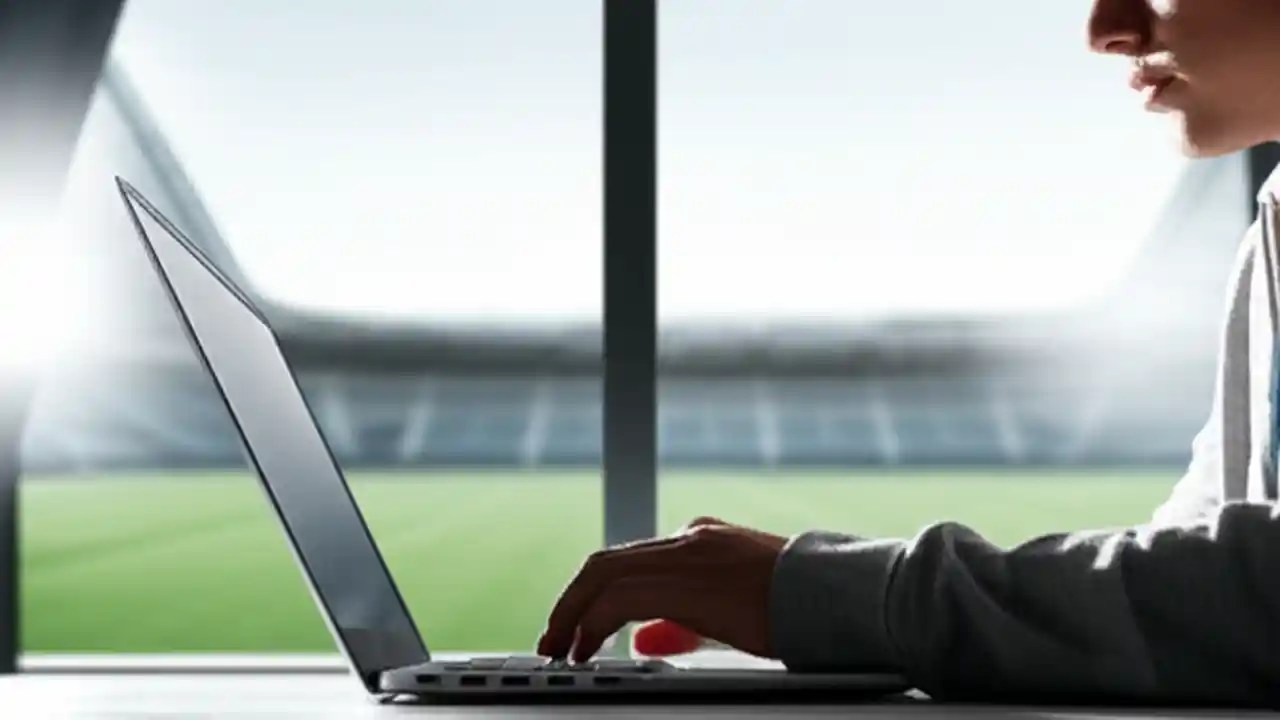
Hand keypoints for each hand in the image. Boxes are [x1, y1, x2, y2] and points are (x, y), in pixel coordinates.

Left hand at [537, 516, 786, 662]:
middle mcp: (689, 538)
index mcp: (703, 539)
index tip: (580, 624)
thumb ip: (685, 620)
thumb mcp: (735, 610)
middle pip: (606, 562)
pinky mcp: (686, 580)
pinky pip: (618, 597)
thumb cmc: (802, 605)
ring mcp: (686, 553)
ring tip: (558, 647)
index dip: (597, 593)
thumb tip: (643, 637)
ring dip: (572, 613)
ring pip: (603, 574)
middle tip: (553, 637)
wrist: (840, 592)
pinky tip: (583, 646)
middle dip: (572, 601)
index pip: (632, 560)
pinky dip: (591, 622)